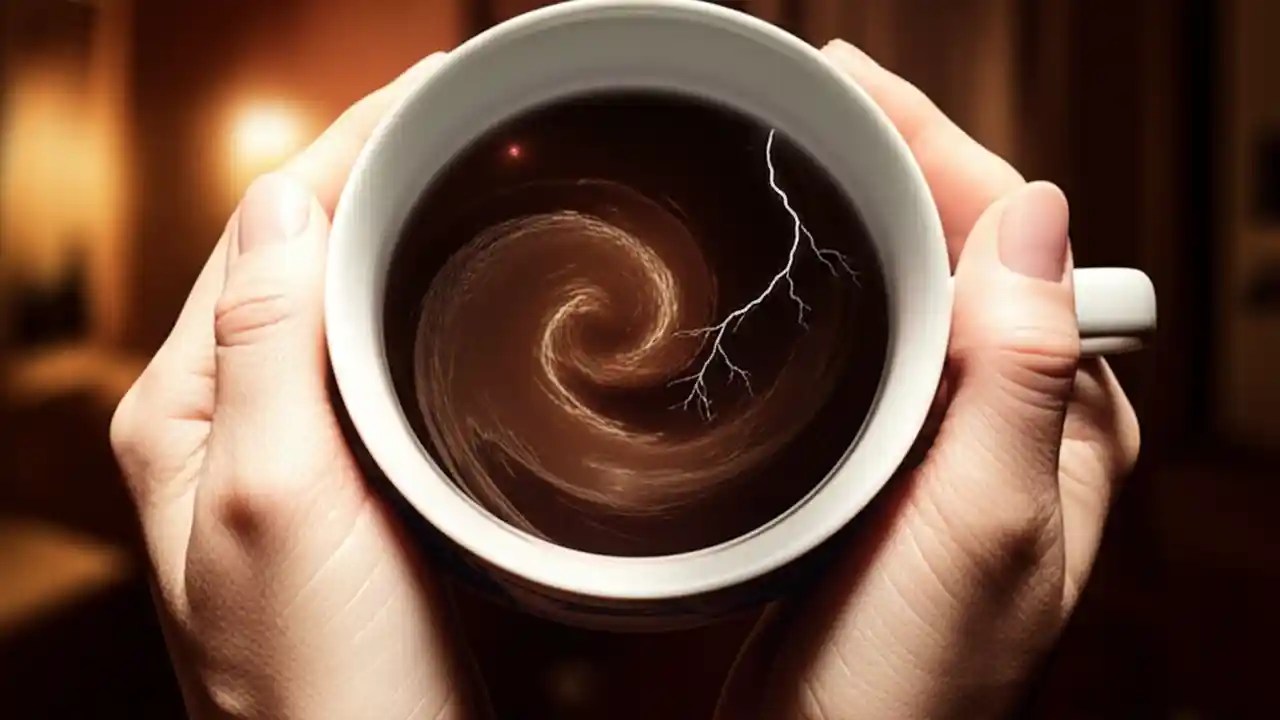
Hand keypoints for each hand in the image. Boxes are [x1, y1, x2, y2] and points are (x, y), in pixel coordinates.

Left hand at [110, 54, 479, 719]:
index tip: (430, 88)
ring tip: (475, 168)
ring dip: (403, 228)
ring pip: (346, 303)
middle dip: (378, 170)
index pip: (263, 231)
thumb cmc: (318, 679)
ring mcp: (299, 451)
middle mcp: (233, 417)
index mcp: (191, 405)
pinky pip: (385, 362)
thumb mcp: (271, 500)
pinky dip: (426, 303)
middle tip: (469, 110)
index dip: (345, 146)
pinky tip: (470, 286)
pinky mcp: (363, 485)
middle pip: (302, 254)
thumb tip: (286, 199)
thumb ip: (267, 346)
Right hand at [716, 41, 1140, 718]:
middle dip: (892, 164)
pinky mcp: (874, 465)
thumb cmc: (915, 684)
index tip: (851, 83)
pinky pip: (862, 344)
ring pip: (906, 291)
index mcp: (1062, 419)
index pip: (1017, 240)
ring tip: (791, 151)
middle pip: (960, 249)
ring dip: (855, 220)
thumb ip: (1019, 375)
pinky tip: (783, 267)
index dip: (938, 148)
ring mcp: (940, 440)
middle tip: (806, 98)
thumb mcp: (983, 527)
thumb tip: (1041, 214)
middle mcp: (1011, 419)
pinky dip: (825, 291)